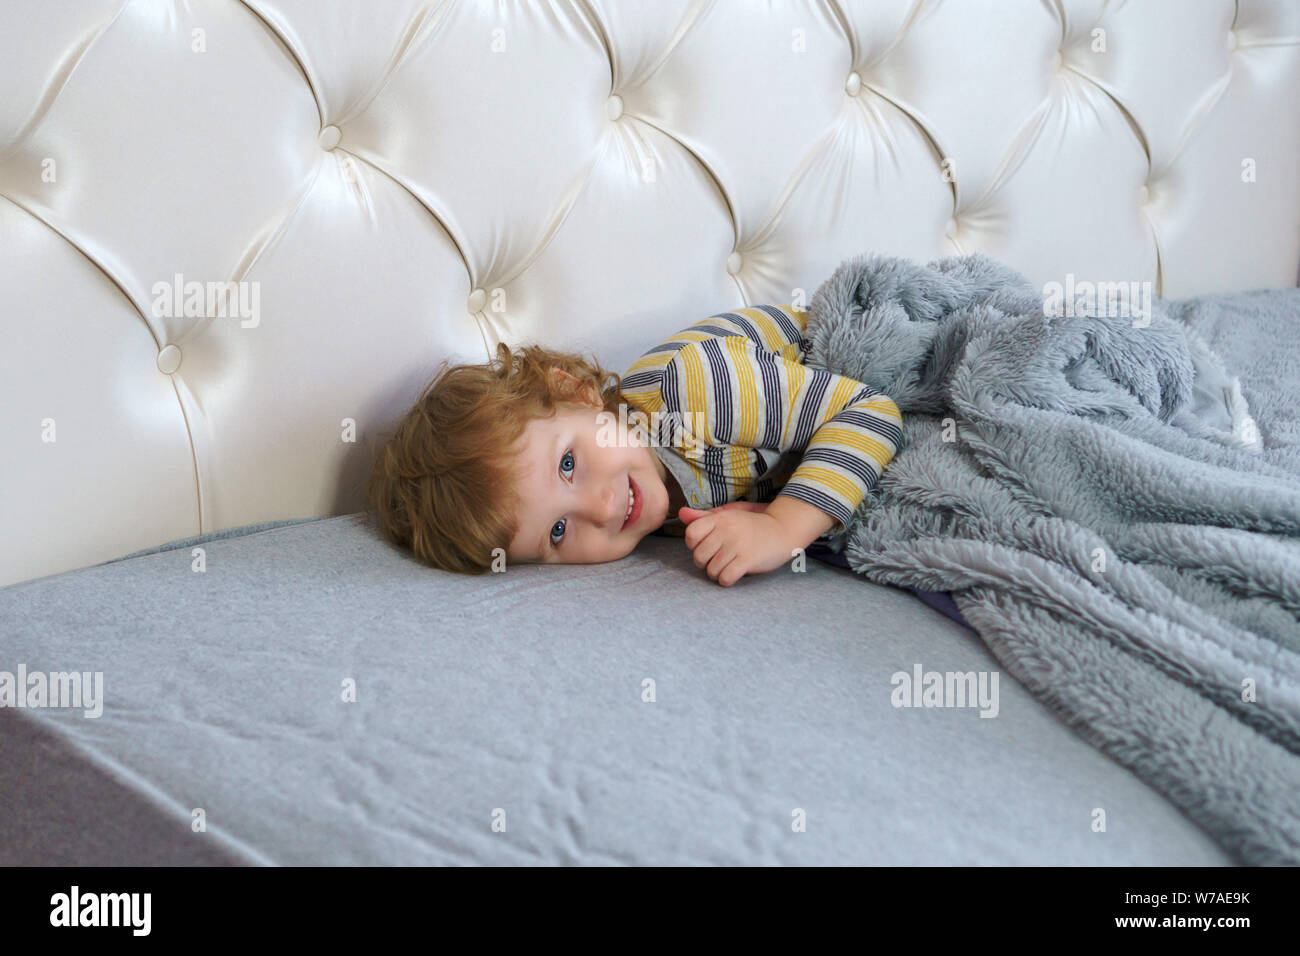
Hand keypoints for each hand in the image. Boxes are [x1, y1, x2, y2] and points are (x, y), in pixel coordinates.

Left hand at [679, 501, 796, 586]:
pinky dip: (726, 580)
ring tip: (726, 567)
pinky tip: (733, 574)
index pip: (690, 534)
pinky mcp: (748, 560)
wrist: (783, 530)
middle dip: (705, 563)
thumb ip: (704, 517)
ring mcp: (737, 545)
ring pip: (711, 570)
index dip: (694, 545)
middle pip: (699, 556)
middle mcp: (726, 530)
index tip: (706, 546)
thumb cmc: (752, 524)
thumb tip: (681, 514)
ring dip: (716, 573)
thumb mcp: (728, 515)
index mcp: (720, 518)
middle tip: (717, 560)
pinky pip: (725, 578)